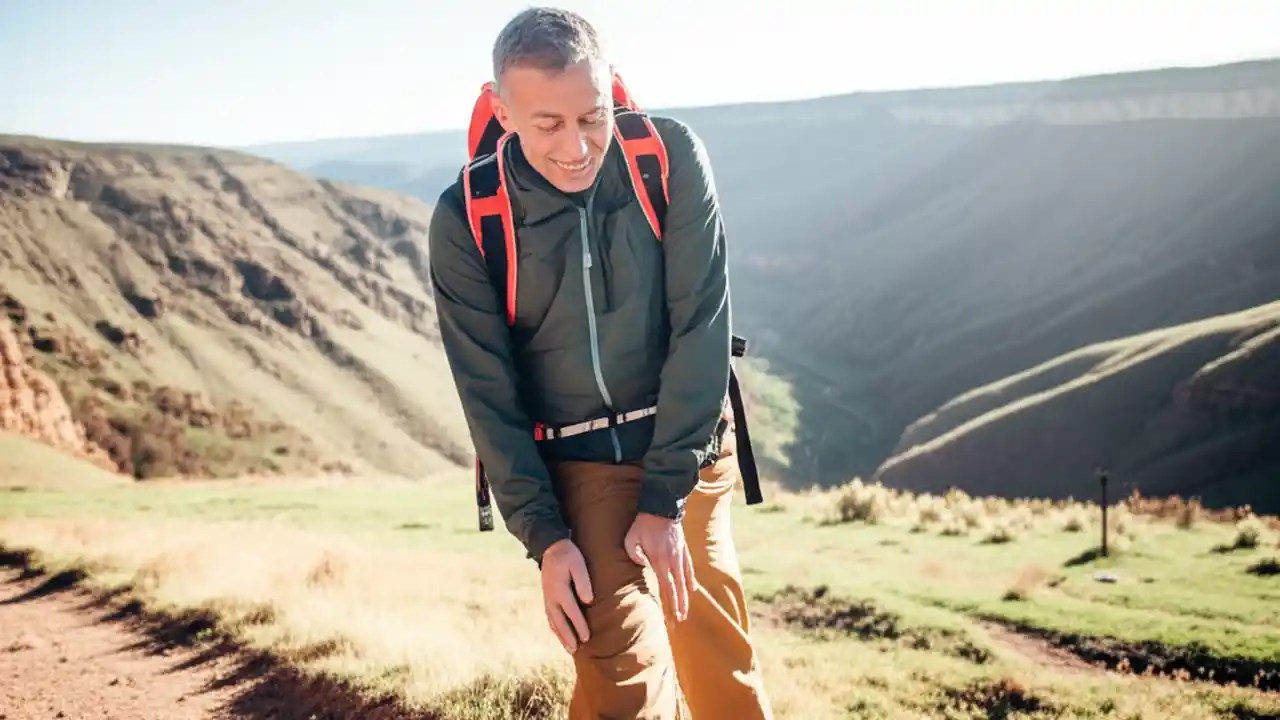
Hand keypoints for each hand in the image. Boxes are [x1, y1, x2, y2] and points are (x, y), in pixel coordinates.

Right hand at [540, 538, 593, 653]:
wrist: (550, 546)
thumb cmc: (568, 554)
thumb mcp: (578, 563)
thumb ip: (583, 581)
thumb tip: (588, 600)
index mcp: (560, 589)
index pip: (571, 611)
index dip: (579, 626)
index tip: (586, 638)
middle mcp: (551, 597)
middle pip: (559, 621)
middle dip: (567, 636)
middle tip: (575, 650)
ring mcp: (547, 598)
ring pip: (553, 621)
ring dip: (560, 635)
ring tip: (569, 648)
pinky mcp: (547, 597)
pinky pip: (550, 616)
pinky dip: (555, 627)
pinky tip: (560, 634)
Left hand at [625, 512, 696, 621]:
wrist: (662, 507)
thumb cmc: (643, 524)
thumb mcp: (631, 539)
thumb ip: (635, 555)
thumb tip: (643, 566)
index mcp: (660, 562)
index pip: (666, 589)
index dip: (669, 605)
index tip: (671, 618)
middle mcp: (673, 562)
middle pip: (678, 589)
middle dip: (679, 607)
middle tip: (679, 621)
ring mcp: (680, 556)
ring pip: (685, 581)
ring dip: (685, 597)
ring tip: (685, 611)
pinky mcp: (683, 550)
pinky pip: (689, 568)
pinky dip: (691, 580)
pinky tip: (693, 589)